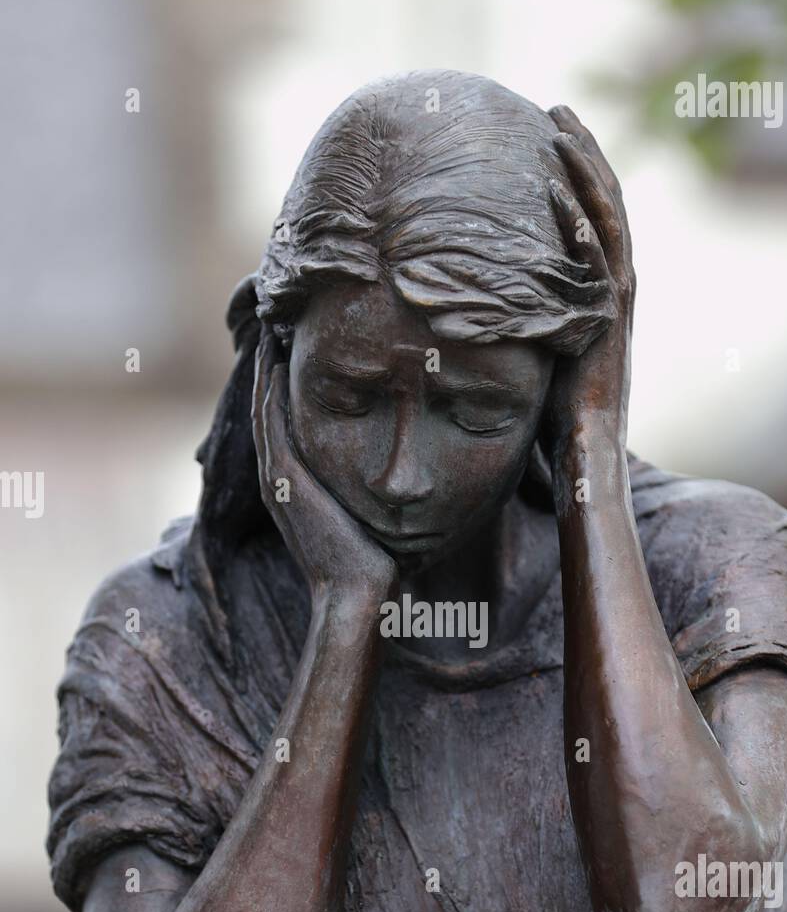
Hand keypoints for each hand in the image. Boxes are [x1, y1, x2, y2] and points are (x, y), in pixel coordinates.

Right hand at [252, 329, 397, 606]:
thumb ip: (370, 488)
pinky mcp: (283, 477)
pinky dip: (268, 381)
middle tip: (276, 318)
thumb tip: (399, 476)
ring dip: (266, 363)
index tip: (299, 344)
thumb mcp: (368, 513)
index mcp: (295, 483)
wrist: (358, 593)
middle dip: (271, 363)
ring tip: (273, 321)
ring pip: (262, 404)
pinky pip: (269, 416)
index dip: (286, 381)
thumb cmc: (373, 562)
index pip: (284, 419)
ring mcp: (276, 476)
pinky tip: (276, 348)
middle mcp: (278, 476)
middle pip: (266, 404)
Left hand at [545, 105, 635, 463]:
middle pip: (605, 203)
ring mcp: (615, 303)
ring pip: (606, 221)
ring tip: (559, 128)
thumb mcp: (537, 350)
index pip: (594, 215)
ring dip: (583, 171)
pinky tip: (556, 194)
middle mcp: (615, 287)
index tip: (551, 131)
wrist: (587, 453)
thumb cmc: (557, 415)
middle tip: (557, 107)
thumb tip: (473, 304)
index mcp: (602, 289)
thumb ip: (522, 318)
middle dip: (583, 152)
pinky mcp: (606, 323)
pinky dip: (577, 226)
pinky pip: (595, 263)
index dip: (578, 171)